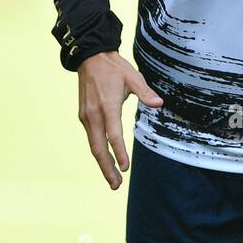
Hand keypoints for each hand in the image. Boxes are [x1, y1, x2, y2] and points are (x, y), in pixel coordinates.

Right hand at [76, 50, 163, 188]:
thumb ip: (145, 92)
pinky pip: (91, 137)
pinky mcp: (83, 116)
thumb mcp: (133, 77)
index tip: (125, 168)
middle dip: (107, 167)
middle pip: (97, 147)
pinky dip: (98, 151)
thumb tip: (159, 104)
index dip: (119, 152)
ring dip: (102, 162)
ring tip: (113, 178)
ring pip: (93, 145)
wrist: (90, 57)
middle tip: (116, 185)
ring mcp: (86, 116)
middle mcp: (93, 114)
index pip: (113, 135)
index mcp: (107, 105)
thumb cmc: (114, 68)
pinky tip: (106, 159)